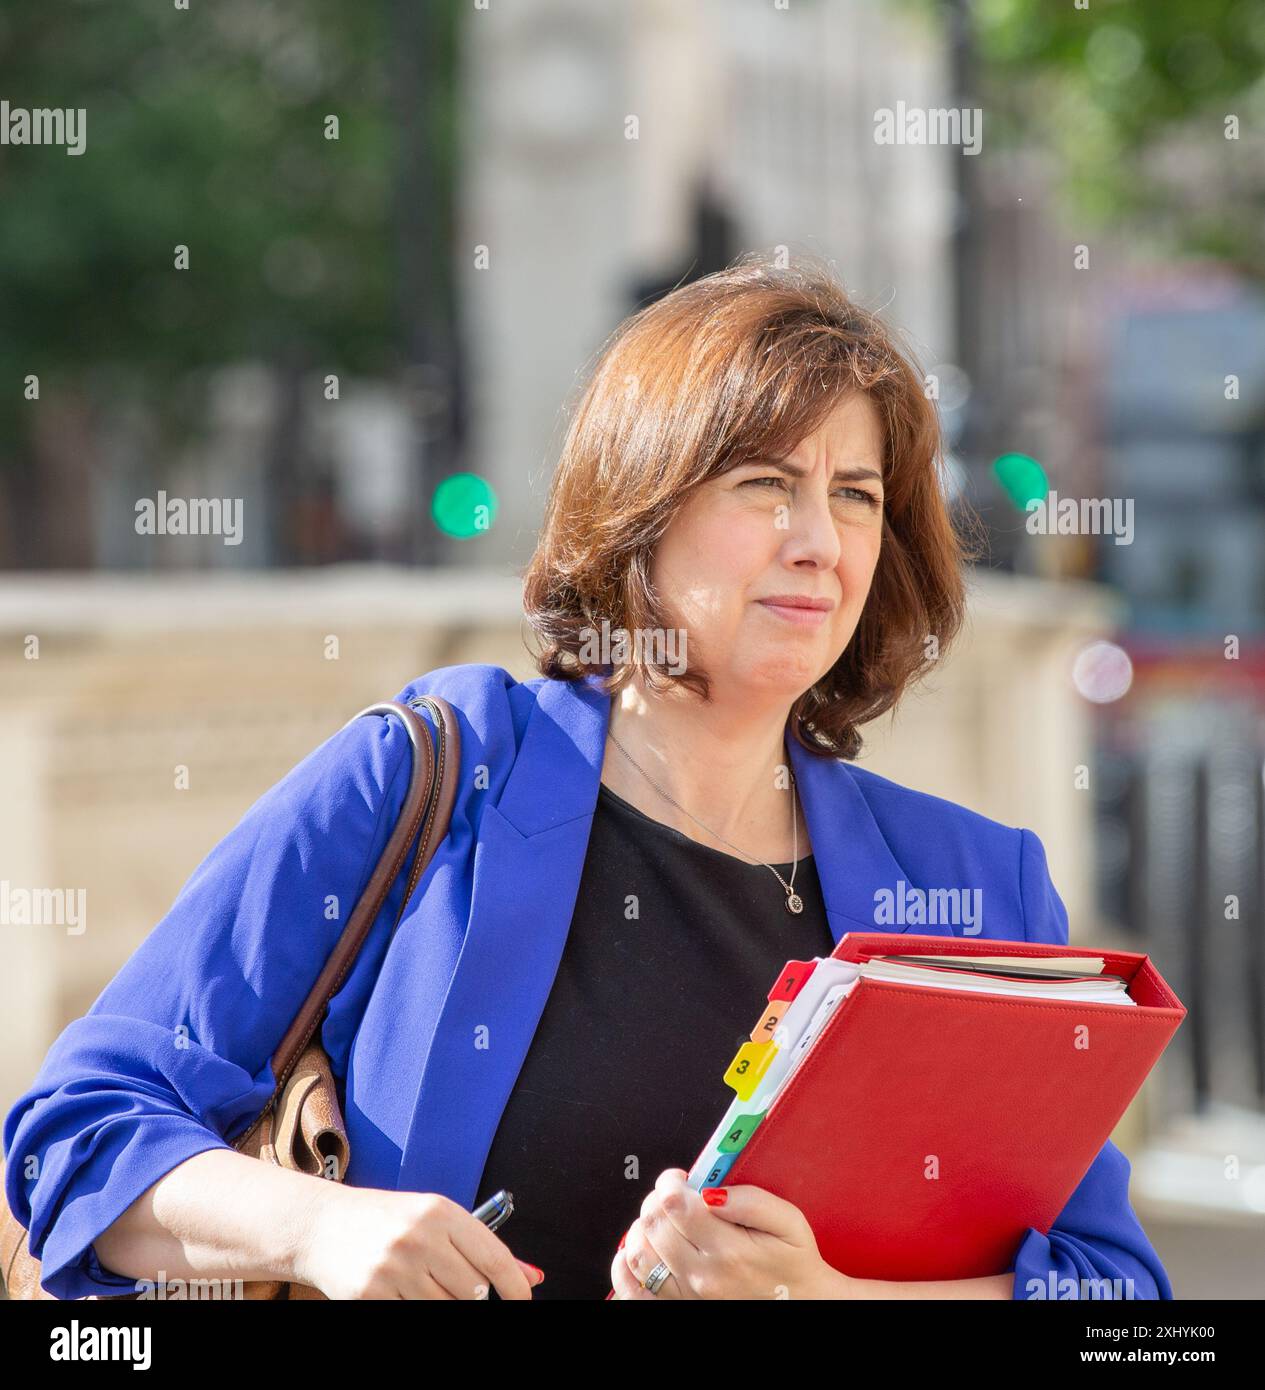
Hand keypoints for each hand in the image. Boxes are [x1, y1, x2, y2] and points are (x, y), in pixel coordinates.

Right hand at [297, 1182, 544, 1298]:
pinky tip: (406, 1295)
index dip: (516, 1289)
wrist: (322, 1225)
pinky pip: (411, 1316)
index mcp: (440, 1212)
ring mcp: (392, 1268)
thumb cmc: (387, 1221)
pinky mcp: (369, 1294)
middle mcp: (418, 1237)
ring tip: (428, 1287)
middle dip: (474, 1299)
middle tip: (461, 1291)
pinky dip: (415, 1309)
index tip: (522, 1302)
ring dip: (443, 1305)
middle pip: (472, 1292)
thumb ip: (483, 1249)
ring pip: (443, 1309)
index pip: (495, 1260)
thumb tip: (533, 1277)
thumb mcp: (435, 1221)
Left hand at [610, 1168, 847, 1299]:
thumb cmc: (792, 1262)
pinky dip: (623, 1267)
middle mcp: (703, 1276)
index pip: (675, 1204)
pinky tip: (634, 1249)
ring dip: (642, 1226)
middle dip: (657, 1199)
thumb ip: (751, 1200)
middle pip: (654, 1224)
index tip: (680, 1178)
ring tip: (661, 1218)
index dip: (670, 1182)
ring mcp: (687, 1296)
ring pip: (639, 1252)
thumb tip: (711, 1192)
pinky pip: (633, 1291)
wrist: (800, 1304)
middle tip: (674, 1195)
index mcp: (730, 1250)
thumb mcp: (789, 1222)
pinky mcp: (678, 1307)